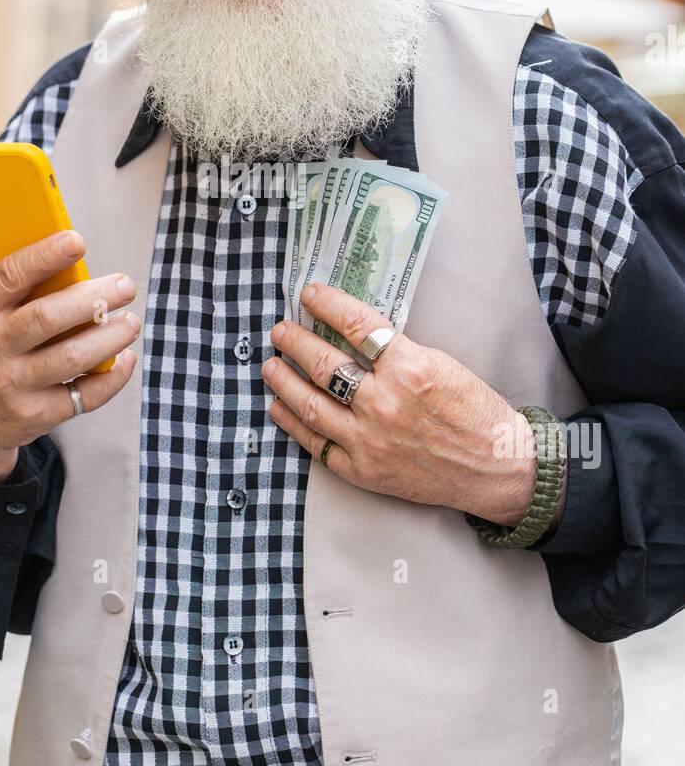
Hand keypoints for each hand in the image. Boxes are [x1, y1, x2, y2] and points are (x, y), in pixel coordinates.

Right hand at [0, 231, 140, 481]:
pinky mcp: (35, 415)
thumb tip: (41, 226)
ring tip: (131, 321)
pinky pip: (84, 396)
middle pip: (48, 318)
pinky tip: (125, 358)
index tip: (78, 240)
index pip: (9, 276)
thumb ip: (0, 274)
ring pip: (73, 358)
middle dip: (94, 298)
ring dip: (111, 337)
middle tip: (125, 285)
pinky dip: (113, 377)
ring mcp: (12, 385)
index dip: (45, 255)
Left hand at [262, 283, 538, 526]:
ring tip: (271, 365)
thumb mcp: (441, 363)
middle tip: (280, 330)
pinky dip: (293, 423)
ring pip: (310, 404)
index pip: (356, 326)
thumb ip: (397, 352)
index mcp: (409, 369)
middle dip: (295, 342)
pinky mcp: (364, 471)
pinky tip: (280, 408)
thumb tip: (353, 332)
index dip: (327, 305)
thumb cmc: (475, 411)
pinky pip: (316, 444)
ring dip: (283, 381)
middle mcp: (384, 404)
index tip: (308, 294)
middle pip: (323, 364)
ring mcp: (370, 441)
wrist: (495, 467)